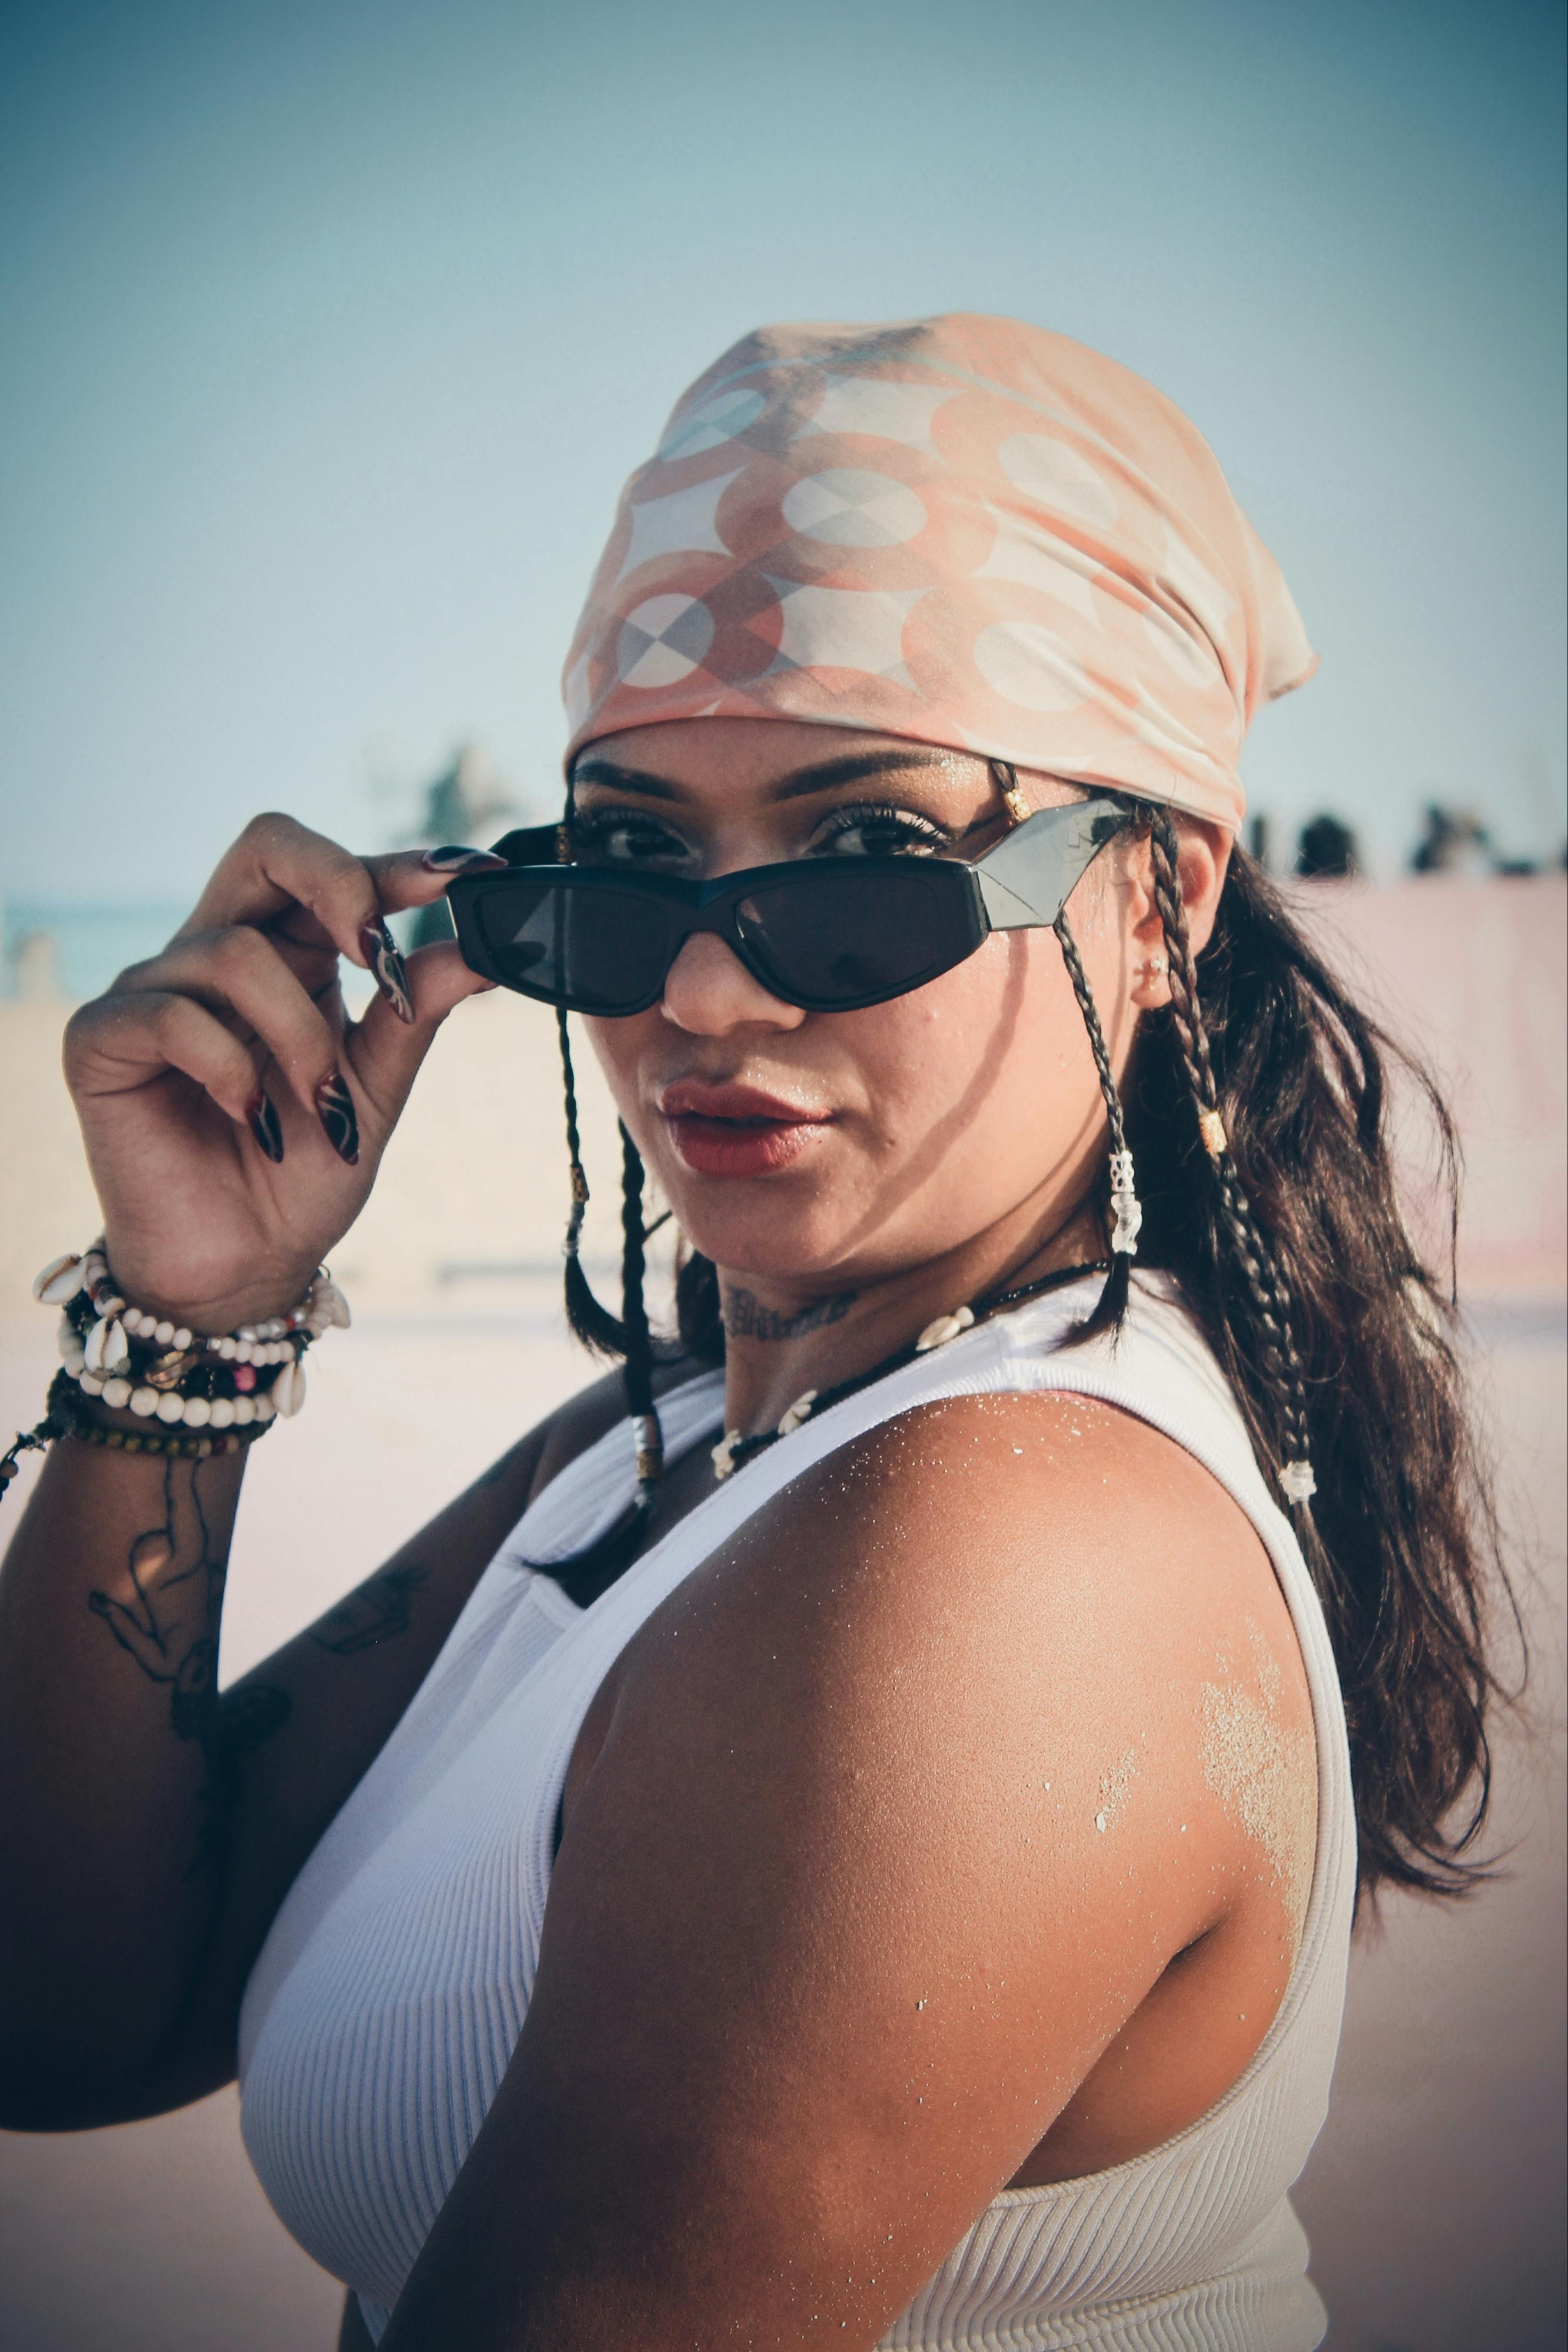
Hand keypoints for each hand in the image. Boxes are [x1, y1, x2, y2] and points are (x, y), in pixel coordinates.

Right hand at [61, 816, 504, 1330]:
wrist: (246, 1266)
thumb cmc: (305, 1172)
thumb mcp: (375, 1089)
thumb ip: (414, 1013)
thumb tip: (480, 949)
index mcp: (289, 955)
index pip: (332, 872)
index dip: (395, 865)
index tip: (468, 875)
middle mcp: (218, 954)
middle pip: (266, 844)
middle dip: (336, 883)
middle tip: (378, 953)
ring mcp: (154, 990)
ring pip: (235, 953)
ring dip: (298, 1034)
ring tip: (321, 1107)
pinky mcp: (102, 1038)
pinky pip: (172, 1013)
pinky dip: (229, 1067)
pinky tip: (256, 1120)